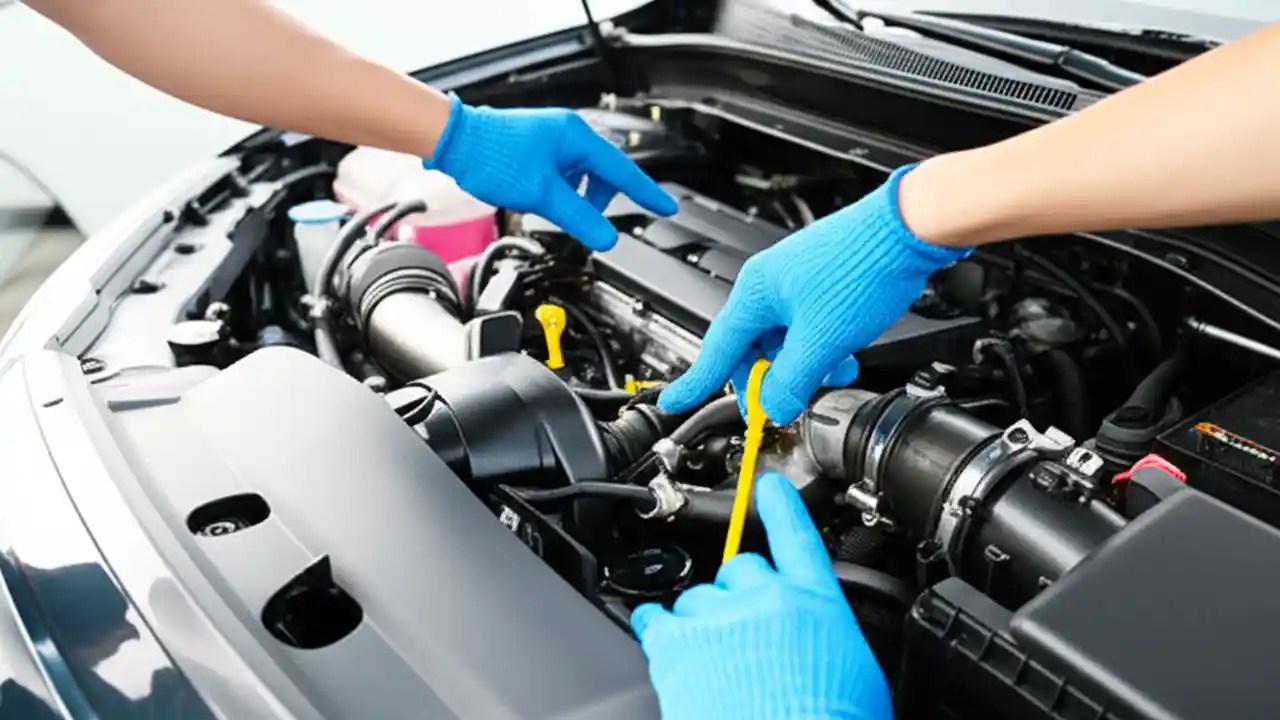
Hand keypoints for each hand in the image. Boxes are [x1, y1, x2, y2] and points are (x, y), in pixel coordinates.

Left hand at [424, 94, 677, 249]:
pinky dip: (561, 191)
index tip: (665, 207)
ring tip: (555, 211)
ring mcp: (553, 139)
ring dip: (576, 198)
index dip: (647, 193)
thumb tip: (606, 238)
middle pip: (603, 175)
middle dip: (599, 202)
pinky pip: (563, 173)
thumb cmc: (493, 156)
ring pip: (581, 177)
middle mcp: (569, 134)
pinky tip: (543, 201)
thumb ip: (579, 218)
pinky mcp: (538, 147)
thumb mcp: (542, 195)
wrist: (455, 141)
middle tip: (589, 224)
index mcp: (577, 138)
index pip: (624, 171)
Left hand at [631, 472, 891, 719]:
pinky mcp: (678, 643)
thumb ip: (831, 639)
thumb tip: (824, 641)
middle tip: (745, 645)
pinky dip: (657, 630)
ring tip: (718, 671)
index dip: (781, 507)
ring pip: (697, 598)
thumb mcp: (858, 675)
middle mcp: (767, 598)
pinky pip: (655, 618)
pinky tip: (671, 651)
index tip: (768, 486)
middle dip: (739, 600)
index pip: (797, 539)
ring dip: (701, 625)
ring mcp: (720, 617)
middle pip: (740, 570)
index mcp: (817, 604)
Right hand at [658, 166, 968, 422]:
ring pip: (783, 340)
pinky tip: (841, 358)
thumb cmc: (864, 266)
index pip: (717, 349)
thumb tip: (773, 406)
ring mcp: (795, 282)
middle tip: (780, 406)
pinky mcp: (821, 284)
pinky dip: (819, 349)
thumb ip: (792, 380)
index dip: (696, 381)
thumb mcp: (822, 340)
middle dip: (768, 379)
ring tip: (828, 377)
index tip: (675, 400)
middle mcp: (769, 285)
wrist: (909, 228)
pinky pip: (807, 328)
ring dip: (801, 366)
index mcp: (756, 293)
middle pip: (752, 348)